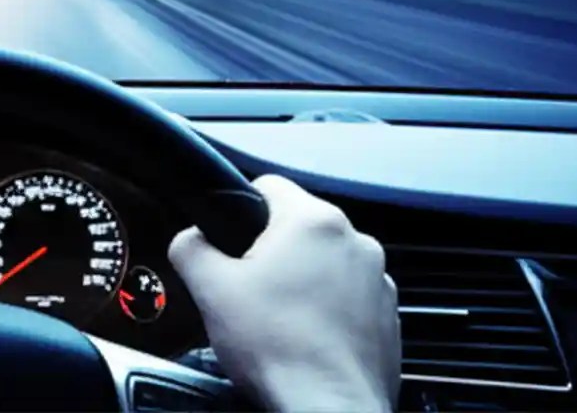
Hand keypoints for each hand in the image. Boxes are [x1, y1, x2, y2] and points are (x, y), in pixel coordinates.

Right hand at [169, 175, 399, 412]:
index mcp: (313, 221)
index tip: (230, 246)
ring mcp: (378, 280)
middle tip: (246, 292)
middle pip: (296, 228)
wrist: (328, 408)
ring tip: (276, 321)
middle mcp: (355, 241)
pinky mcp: (387, 315)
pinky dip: (325, 311)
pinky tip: (303, 338)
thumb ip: (190, 247)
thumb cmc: (278, 349)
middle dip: (269, 254)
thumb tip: (189, 239)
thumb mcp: (210, 290)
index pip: (267, 186)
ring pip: (322, 264)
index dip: (239, 212)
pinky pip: (347, 298)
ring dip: (300, 282)